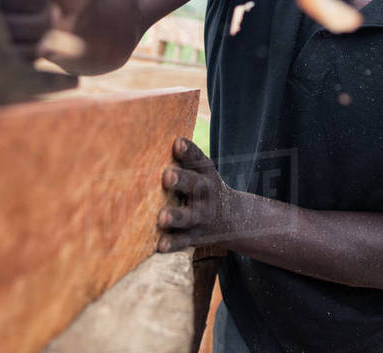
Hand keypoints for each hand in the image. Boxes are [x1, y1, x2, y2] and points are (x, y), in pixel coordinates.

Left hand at [157, 137, 238, 252]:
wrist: (234, 218)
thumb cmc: (203, 187)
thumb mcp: (200, 171)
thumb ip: (184, 158)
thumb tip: (148, 135)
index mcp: (204, 173)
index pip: (197, 159)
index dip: (188, 151)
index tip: (177, 143)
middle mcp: (205, 192)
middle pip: (194, 185)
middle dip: (181, 180)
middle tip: (167, 176)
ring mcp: (202, 215)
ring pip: (188, 216)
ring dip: (175, 216)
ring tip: (162, 217)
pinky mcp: (197, 235)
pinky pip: (184, 241)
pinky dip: (173, 244)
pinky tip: (160, 246)